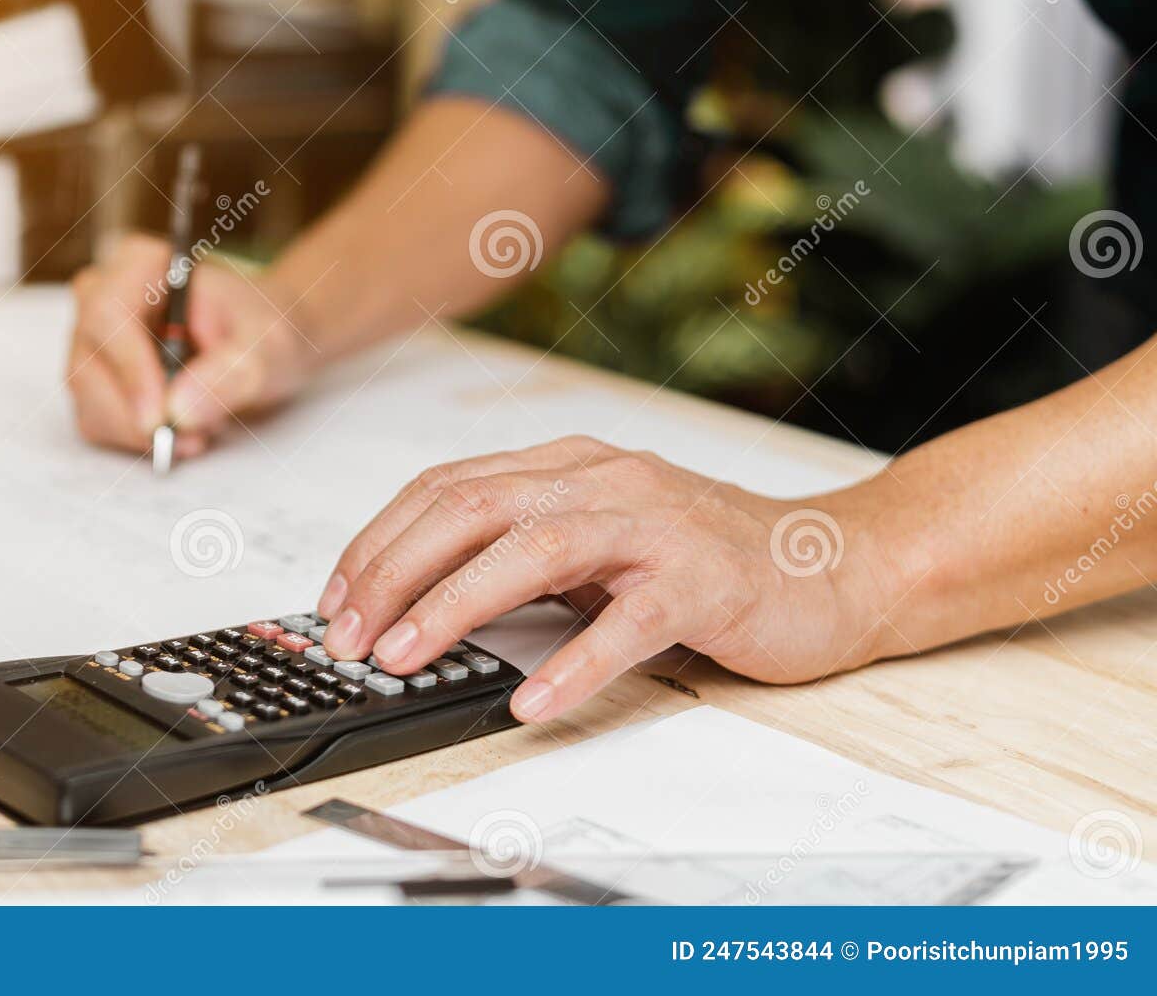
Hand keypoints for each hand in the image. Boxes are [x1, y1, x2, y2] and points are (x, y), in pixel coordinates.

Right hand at [66, 235, 313, 455]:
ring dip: (140, 433)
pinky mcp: (96, 379)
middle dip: (136, 415)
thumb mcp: (268, 347)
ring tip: (198, 433)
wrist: (264, 345)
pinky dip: (137, 440)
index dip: (129, 370)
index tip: (161, 416)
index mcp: (140, 264)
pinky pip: (98, 421)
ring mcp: (94, 340)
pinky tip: (181, 432)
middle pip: (88, 364)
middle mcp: (104, 296)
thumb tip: (180, 411)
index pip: (109, 315)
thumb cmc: (264, 330)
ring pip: (89, 400)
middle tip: (190, 439)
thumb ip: (230, 373)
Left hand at [316, 436, 899, 722]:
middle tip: (349, 637)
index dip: (379, 542)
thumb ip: (524, 554)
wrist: (832, 563)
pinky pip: (627, 625)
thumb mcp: (598, 540)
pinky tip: (531, 702)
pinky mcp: (702, 583)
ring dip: (454, 605)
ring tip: (404, 656)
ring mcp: (654, 526)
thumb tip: (420, 603)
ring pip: (534, 550)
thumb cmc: (706, 558)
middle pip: (471, 509)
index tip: (336, 600)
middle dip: (393, 573)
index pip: (447, 488)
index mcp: (568, 466)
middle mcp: (603, 480)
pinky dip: (573, 665)